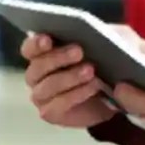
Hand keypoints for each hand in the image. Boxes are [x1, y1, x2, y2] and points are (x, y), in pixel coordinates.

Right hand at [21, 26, 144, 128]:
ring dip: (68, 78)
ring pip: (47, 87)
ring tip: (90, 71)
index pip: (30, 47)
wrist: (114, 95)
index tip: (49, 39)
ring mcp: (41, 95)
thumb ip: (104, 33)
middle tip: (79, 51)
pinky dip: (74, 95)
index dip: (36, 43)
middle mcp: (36, 74)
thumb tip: (104, 31)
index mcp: (42, 53)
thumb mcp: (110, 42)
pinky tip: (92, 88)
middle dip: (57, 58)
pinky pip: (56, 105)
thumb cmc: (104, 62)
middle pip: (37, 67)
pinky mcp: (51, 112)